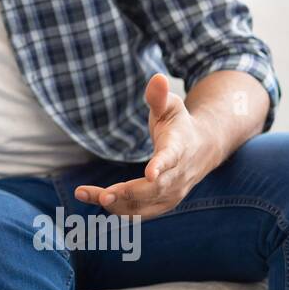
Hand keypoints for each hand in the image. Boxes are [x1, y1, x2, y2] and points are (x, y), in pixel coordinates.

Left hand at [74, 73, 219, 217]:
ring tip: (84, 194)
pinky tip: (93, 199)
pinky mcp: (163, 203)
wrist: (203, 149)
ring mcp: (172, 193)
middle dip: (128, 193)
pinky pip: (140, 212)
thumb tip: (156, 77)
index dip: (161, 166)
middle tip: (102, 195)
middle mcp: (178, 175)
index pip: (172, 158)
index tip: (150, 173)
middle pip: (154, 189)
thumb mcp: (171, 106)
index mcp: (180, 148)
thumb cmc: (179, 125)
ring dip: (116, 203)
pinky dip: (118, 210)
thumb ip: (159, 96)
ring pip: (144, 204)